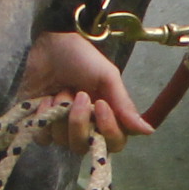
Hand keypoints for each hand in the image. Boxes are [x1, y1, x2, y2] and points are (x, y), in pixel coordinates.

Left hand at [20, 31, 151, 153]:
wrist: (52, 42)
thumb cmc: (83, 58)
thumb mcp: (108, 77)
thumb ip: (124, 105)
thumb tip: (149, 131)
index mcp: (106, 117)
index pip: (114, 143)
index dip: (108, 130)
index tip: (100, 105)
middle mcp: (85, 126)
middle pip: (84, 146)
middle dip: (78, 121)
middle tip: (77, 94)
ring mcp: (60, 127)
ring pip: (62, 142)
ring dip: (60, 114)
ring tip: (59, 91)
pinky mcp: (39, 124)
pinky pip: (42, 137)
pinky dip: (42, 119)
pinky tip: (44, 100)